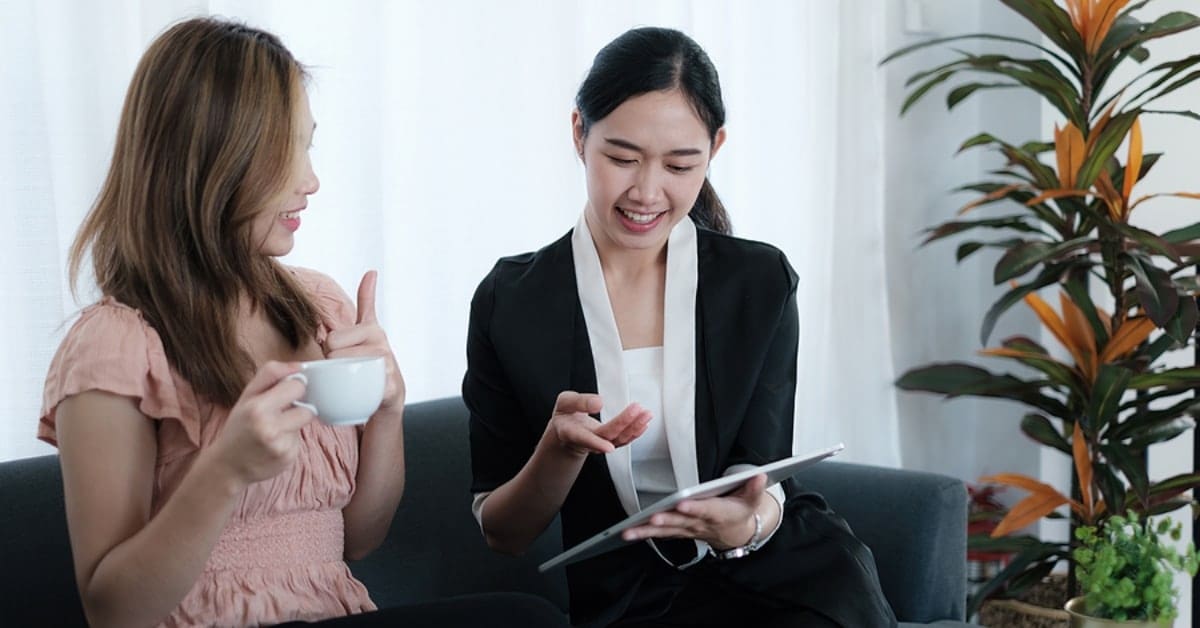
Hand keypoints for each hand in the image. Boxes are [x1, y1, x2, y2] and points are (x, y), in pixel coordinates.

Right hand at [209, 361, 314, 485]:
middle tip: (279, 414)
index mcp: (257, 408)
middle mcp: (270, 428)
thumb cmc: (239, 427)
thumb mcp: (246, 396)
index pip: (297, 385)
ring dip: (294, 425)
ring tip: (274, 430)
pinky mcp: (288, 458)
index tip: (285, 393)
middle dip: (297, 408)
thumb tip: (299, 365)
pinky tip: (273, 445)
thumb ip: (271, 375)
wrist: (227, 466)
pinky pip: (300, 441)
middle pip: (308, 409)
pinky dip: (290, 441)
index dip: (294, 387)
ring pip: (304, 424)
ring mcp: (280, 446)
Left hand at [323, 270, 405, 411]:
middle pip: (334, 354)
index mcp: (372, 329)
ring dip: (341, 379)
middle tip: (346, 370)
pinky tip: (364, 389)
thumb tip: (372, 271)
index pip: (331, 339)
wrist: (390, 393)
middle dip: (333, 365)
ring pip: (344, 370)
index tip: (341, 353)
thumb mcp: (368, 328)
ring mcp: (385, 365)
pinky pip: (361, 384)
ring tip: (353, 380)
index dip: (329, 350)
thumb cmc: (371, 358)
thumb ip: (367, 300)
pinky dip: (356, 389)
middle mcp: (381, 344)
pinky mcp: (387, 385)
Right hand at [543, 391, 651, 456]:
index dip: (596, 443)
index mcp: (571, 432)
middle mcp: (587, 442)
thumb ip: (579, 402)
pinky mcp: (610, 441)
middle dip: (623, 424)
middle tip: (636, 409)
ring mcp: (601, 443)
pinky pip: (624, 440)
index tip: (608, 447)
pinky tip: (644, 422)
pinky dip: (636, 432)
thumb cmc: (565, 416)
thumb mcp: (564, 403)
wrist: (566, 431)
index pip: (584, 439)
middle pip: (607, 436)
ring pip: (619, 440)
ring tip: (646, 414)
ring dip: (635, 428)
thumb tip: (598, 402)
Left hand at [622, 473, 771, 549]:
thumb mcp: (752, 500)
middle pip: (681, 522)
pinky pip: (660, 535)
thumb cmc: (740, 511)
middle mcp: (700, 523)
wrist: (736, 533)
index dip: (694, 508)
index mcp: (718, 513)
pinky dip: (644, 534)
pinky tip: (628, 532)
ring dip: (647, 532)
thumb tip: (759, 476)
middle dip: (666, 520)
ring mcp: (688, 529)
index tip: (682, 504)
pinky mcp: (679, 531)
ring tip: (629, 531)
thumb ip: (754, 488)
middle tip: (652, 519)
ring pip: (666, 531)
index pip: (705, 509)